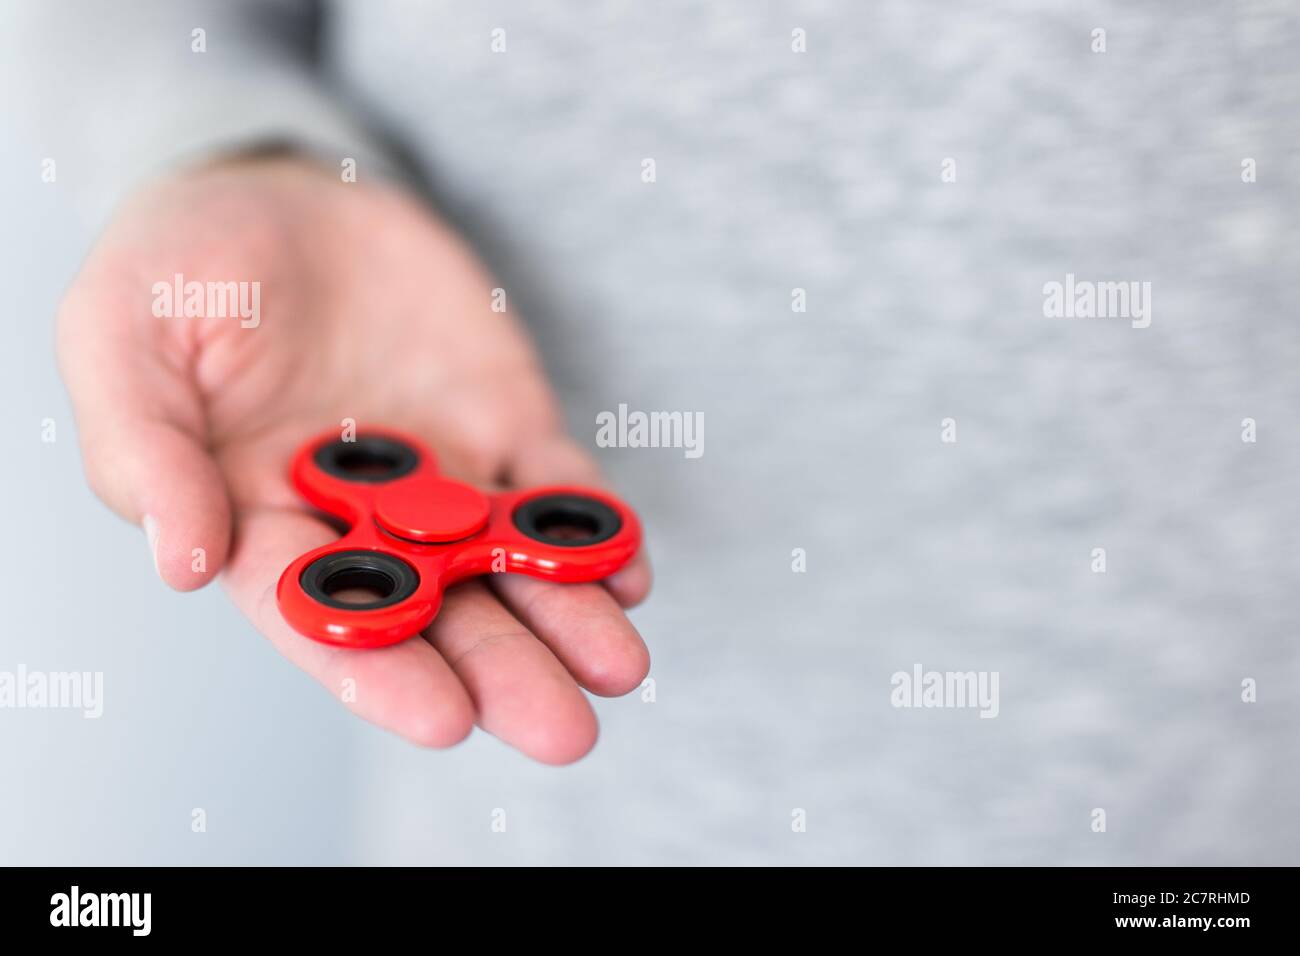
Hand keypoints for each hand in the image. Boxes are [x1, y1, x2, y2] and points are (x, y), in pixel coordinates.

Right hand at [56, 155, 650, 762]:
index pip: (319, 617)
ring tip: (619, 668)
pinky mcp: (502, 425)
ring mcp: (440, 475)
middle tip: (566, 731)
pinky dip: (594, 530)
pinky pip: (554, 488)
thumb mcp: (122, 333)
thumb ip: (140, 450)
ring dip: (567, 619)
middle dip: (502, 672)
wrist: (286, 187)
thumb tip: (185, 565)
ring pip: (507, 565)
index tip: (445, 718)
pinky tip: (630, 572)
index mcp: (258, 518)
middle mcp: (359, 519)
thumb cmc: (185, 263)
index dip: (379, 671)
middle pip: (435, 612)